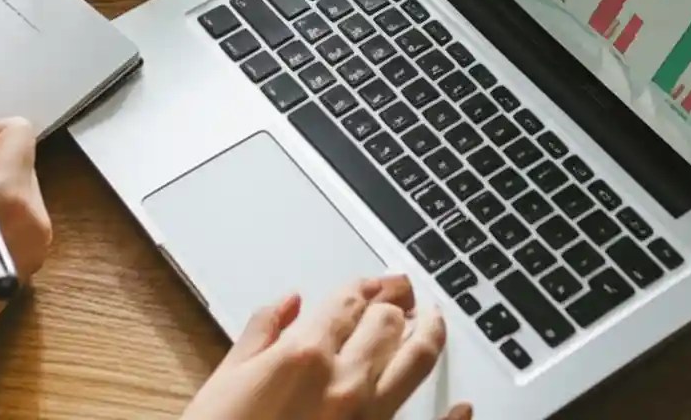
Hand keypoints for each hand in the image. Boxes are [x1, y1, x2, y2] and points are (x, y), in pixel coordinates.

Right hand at [181, 276, 470, 419]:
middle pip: (388, 322)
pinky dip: (454, 418)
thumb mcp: (226, 380)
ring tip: (432, 320)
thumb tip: (287, 305)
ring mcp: (368, 416)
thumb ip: (260, 334)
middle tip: (403, 292)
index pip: (349, 300)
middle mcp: (344, 381)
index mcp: (303, 354)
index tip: (370, 283)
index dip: (364, 285)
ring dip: (429, 333)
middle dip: (397, 301)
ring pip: (415, 360)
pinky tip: (464, 408)